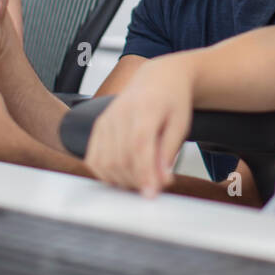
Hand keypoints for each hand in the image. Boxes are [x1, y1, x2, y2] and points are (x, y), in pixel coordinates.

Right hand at [84, 57, 194, 197]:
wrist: (157, 80)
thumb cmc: (172, 102)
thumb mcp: (180, 125)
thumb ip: (168, 153)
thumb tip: (160, 181)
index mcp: (146, 108)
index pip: (139, 146)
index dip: (143, 173)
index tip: (152, 194)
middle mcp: (121, 112)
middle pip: (120, 158)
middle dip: (135, 181)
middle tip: (152, 188)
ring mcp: (106, 119)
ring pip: (105, 161)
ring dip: (121, 180)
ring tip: (140, 182)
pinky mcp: (98, 126)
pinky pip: (94, 158)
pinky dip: (105, 173)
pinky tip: (121, 175)